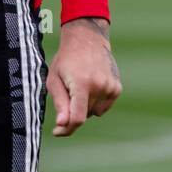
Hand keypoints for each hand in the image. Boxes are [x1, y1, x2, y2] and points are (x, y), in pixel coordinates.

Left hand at [45, 17, 121, 136]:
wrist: (87, 39)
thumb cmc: (66, 59)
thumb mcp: (54, 79)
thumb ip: (60, 103)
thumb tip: (63, 126)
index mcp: (81, 84)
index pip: (77, 117)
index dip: (66, 129)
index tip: (57, 132)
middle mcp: (99, 86)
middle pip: (85, 115)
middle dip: (73, 111)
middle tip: (67, 92)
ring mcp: (110, 87)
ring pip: (94, 112)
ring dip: (85, 106)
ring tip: (80, 86)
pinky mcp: (117, 88)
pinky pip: (104, 107)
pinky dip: (96, 102)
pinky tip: (91, 86)